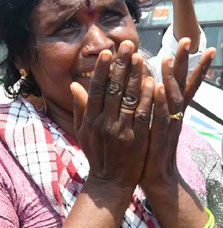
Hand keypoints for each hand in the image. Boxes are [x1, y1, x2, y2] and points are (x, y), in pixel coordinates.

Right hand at [71, 41, 154, 190]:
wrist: (110, 182)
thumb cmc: (97, 155)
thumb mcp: (83, 132)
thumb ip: (80, 107)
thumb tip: (74, 85)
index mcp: (91, 119)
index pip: (96, 89)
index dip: (102, 70)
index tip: (107, 53)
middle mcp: (105, 123)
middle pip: (114, 89)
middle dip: (121, 65)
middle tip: (127, 45)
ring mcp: (121, 131)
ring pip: (129, 99)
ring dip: (135, 77)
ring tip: (140, 57)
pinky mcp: (137, 139)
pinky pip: (143, 115)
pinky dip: (148, 99)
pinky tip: (153, 83)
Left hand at [141, 38, 216, 189]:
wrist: (155, 178)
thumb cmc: (147, 148)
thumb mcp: (147, 121)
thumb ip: (144, 102)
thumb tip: (141, 82)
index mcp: (169, 108)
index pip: (179, 80)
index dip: (184, 61)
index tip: (187, 39)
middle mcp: (174, 113)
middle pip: (182, 82)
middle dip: (185, 61)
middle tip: (188, 38)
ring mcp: (170, 124)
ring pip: (173, 96)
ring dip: (170, 77)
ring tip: (167, 57)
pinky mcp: (161, 137)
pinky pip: (162, 115)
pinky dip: (161, 101)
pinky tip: (159, 87)